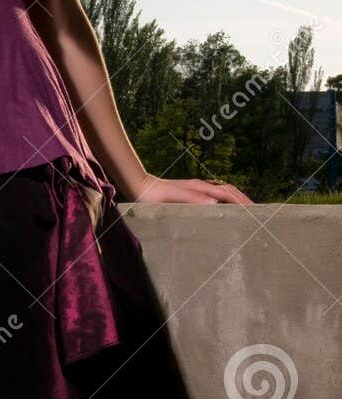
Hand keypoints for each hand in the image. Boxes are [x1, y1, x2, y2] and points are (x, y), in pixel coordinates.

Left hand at [128, 173, 254, 205]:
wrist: (140, 187)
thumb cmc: (154, 196)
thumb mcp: (173, 198)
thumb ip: (193, 199)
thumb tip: (215, 204)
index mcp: (201, 187)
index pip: (228, 194)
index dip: (242, 202)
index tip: (255, 211)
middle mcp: (201, 186)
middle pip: (230, 191)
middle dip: (244, 200)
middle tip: (257, 213)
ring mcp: (197, 188)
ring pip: (223, 192)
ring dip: (236, 199)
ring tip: (246, 211)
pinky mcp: (191, 192)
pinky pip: (214, 196)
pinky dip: (225, 201)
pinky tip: (224, 210)